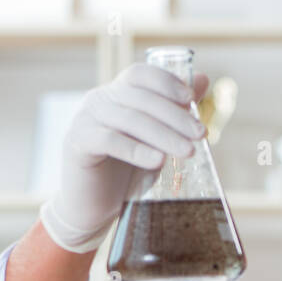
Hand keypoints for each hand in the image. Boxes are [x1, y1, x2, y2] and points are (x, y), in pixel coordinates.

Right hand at [40, 63, 210, 252]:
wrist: (93, 206)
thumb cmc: (125, 170)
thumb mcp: (154, 140)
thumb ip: (174, 111)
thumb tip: (203, 80)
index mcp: (117, 93)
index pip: (140, 74)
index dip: (166, 82)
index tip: (191, 99)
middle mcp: (99, 100)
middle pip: (140, 98)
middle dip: (175, 116)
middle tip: (200, 134)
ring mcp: (85, 119)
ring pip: (129, 119)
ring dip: (163, 134)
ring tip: (188, 151)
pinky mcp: (78, 143)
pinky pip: (109, 141)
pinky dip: (136, 151)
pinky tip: (158, 162)